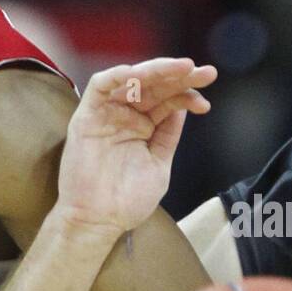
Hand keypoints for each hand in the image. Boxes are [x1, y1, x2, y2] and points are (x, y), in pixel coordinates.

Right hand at [55, 57, 215, 235]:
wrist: (99, 222)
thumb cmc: (127, 201)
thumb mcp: (159, 164)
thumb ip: (168, 135)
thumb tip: (182, 107)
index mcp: (144, 127)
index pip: (168, 100)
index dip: (188, 95)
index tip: (205, 103)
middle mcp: (126, 116)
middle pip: (155, 86)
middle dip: (180, 76)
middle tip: (204, 72)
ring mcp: (107, 114)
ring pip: (131, 80)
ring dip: (156, 70)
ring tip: (182, 68)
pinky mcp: (87, 116)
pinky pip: (99, 86)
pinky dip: (116, 75)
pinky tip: (137, 72)